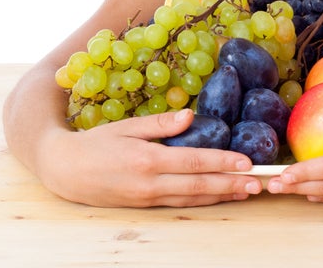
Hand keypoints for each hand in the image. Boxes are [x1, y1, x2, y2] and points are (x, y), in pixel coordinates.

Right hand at [35, 109, 263, 206]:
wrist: (63, 171)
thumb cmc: (95, 143)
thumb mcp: (126, 127)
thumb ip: (159, 124)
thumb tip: (190, 116)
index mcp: (147, 159)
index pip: (193, 162)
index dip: (222, 162)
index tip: (246, 162)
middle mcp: (150, 182)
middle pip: (199, 185)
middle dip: (231, 184)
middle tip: (258, 183)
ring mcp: (147, 198)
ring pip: (192, 199)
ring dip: (222, 196)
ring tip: (246, 192)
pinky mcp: (144, 206)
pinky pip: (179, 204)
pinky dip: (202, 202)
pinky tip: (218, 197)